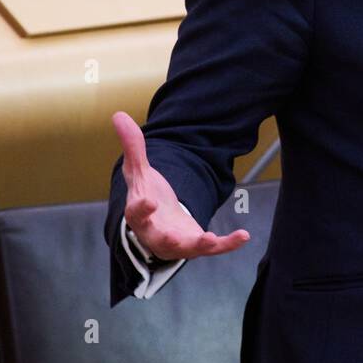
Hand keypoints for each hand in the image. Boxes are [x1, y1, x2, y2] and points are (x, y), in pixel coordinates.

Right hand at [114, 111, 249, 260]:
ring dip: (199, 245)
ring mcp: (177, 242)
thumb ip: (133, 146)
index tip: (147, 202)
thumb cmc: (145, 195)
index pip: (137, 213)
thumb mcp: (139, 171)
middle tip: (174, 238)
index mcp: (139, 214)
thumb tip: (118, 115)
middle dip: (167, 239)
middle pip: (159, 239)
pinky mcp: (196, 244)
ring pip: (186, 248)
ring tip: (211, 240)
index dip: (141, 208)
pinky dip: (227, 245)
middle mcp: (156, 232)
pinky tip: (243, 236)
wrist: (158, 222)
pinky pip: (212, 248)